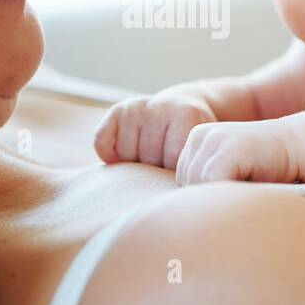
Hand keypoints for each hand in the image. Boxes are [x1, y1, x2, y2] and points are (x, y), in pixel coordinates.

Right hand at [94, 93, 216, 168]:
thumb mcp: (203, 153)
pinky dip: (109, 156)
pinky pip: (101, 142)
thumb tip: (181, 199)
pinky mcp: (118, 110)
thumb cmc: (194, 144)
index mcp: (186, 114)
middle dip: (156, 169)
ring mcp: (137, 107)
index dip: (175, 173)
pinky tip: (126, 154)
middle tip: (166, 162)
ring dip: (135, 164)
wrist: (184, 108)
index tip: (183, 167)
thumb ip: (198, 171)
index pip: (172, 161)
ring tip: (151, 157)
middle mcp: (160, 106)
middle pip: (148, 160)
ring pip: (124, 156)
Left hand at [175, 119, 298, 184]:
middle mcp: (200, 136)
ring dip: (220, 194)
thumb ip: (208, 184)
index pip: (182, 178)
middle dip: (208, 194)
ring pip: (197, 183)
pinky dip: (228, 192)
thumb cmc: (266, 168)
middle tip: (237, 193)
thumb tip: (189, 215)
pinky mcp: (230, 148)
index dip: (202, 192)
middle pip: (186, 181)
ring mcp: (214, 139)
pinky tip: (248, 187)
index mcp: (196, 139)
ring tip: (244, 189)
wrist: (298, 146)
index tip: (228, 191)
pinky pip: (213, 181)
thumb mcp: (229, 174)